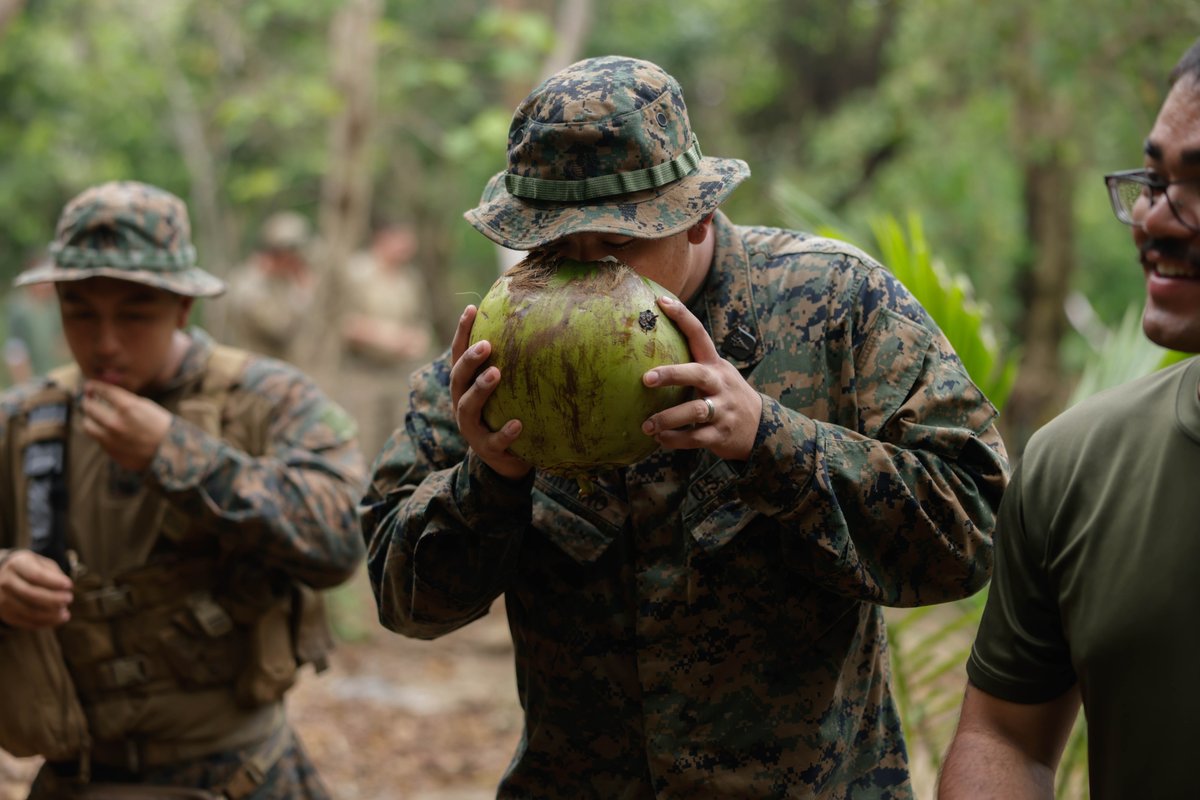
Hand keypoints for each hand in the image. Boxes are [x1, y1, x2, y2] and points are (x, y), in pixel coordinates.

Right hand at [0, 550, 72, 628]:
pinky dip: (43, 623)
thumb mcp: (41, 563)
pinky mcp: (4, 613)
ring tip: (65, 614)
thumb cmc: (30, 568)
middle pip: (31, 594)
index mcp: (17, 564)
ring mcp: (2, 599)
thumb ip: (53, 573)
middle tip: (69, 599)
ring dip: (50, 615)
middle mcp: (5, 581)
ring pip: (28, 611)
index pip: (36, 575)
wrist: (3, 576)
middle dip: (53, 599)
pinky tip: (56, 620)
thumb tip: (66, 589)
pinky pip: (24, 622)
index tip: (70, 585)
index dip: (54, 582)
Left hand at [80, 380, 172, 472]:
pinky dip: (101, 433)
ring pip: (87, 426)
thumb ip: (124, 400)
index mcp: (127, 407)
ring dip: (89, 419)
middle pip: (89, 408)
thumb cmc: (161, 425)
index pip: (101, 391)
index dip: (94, 386)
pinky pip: (98, 440)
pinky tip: (110, 432)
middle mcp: (115, 423)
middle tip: (89, 400)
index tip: (90, 386)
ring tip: (94, 417)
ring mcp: (111, 440)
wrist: (171, 452)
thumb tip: (104, 395)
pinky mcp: (111, 452)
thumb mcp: (145, 406)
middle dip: (88, 401)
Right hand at [449, 305, 531, 480]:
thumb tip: (531, 324)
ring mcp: (472, 429)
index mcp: (464, 387)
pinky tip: (518, 423)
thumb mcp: (504, 389)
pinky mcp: (488, 451)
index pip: (458, 355)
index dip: (462, 332)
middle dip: (470, 360)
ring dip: (480, 389)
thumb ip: (510, 364)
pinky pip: (494, 442)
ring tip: (496, 373)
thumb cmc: (505, 414)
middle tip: (487, 344)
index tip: (472, 308)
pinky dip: (505, 432)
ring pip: (468, 408)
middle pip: (458, 379)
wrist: (505, 463)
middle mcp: (462, 405)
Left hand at [640, 295, 761, 460]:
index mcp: (716, 366)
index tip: (660, 302)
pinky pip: (694, 438)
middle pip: (696, 374)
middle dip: (671, 374)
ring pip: (694, 411)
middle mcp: (720, 384)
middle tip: (647, 378)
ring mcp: (722, 410)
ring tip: (647, 425)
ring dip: (667, 419)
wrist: (762, 427)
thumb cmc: (727, 396)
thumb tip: (653, 348)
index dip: (682, 316)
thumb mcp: (718, 375)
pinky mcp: (720, 434)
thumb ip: (694, 364)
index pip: (699, 335)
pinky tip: (660, 439)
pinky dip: (674, 440)